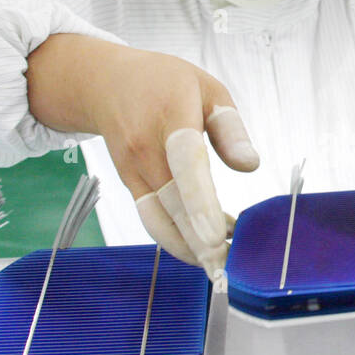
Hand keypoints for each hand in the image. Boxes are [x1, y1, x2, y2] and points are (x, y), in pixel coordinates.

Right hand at [26, 35, 258, 277]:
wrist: (103, 84)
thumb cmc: (164, 83)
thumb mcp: (207, 88)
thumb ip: (230, 129)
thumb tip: (251, 166)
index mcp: (170, 117)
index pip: (186, 163)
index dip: (201, 202)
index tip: (217, 235)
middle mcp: (144, 148)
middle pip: (172, 204)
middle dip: (199, 243)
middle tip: (229, 270)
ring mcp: (133, 170)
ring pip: (158, 220)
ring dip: (189, 248)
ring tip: (221, 264)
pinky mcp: (130, 185)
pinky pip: (152, 218)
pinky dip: (177, 238)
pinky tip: (205, 245)